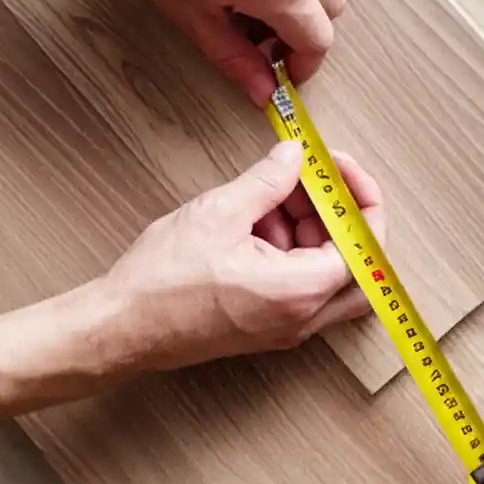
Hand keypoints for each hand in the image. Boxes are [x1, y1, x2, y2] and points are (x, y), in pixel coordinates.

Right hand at [101, 140, 381, 370]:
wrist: (120, 328)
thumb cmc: (162, 282)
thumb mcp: (219, 213)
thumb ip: (268, 181)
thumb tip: (295, 156)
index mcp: (300, 292)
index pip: (364, 244)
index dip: (358, 197)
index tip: (337, 166)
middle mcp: (303, 317)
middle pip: (359, 265)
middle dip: (342, 216)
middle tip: (316, 181)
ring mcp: (287, 326)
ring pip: (329, 273)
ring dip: (312, 230)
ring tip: (272, 196)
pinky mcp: (268, 324)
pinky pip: (300, 284)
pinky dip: (291, 249)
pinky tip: (256, 220)